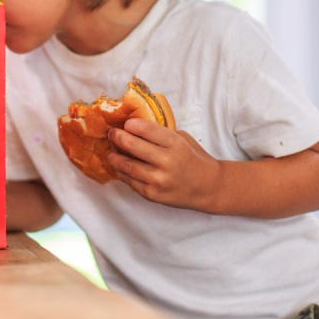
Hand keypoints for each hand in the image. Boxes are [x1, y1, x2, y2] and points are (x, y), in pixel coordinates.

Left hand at [107, 118, 221, 211]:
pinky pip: (130, 181)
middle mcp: (167, 161)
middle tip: (112, 134)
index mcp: (175, 144)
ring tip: (110, 151)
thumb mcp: (182, 139)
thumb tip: (134, 127)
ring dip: (114, 157)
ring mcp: (159, 180)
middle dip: (117, 137)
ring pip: (126, 165)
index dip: (131, 124)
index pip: (145, 129)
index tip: (126, 124)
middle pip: (132, 145)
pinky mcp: (153, 194)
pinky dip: (121, 172)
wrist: (208, 187)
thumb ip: (161, 134)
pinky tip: (118, 166)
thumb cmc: (193, 158)